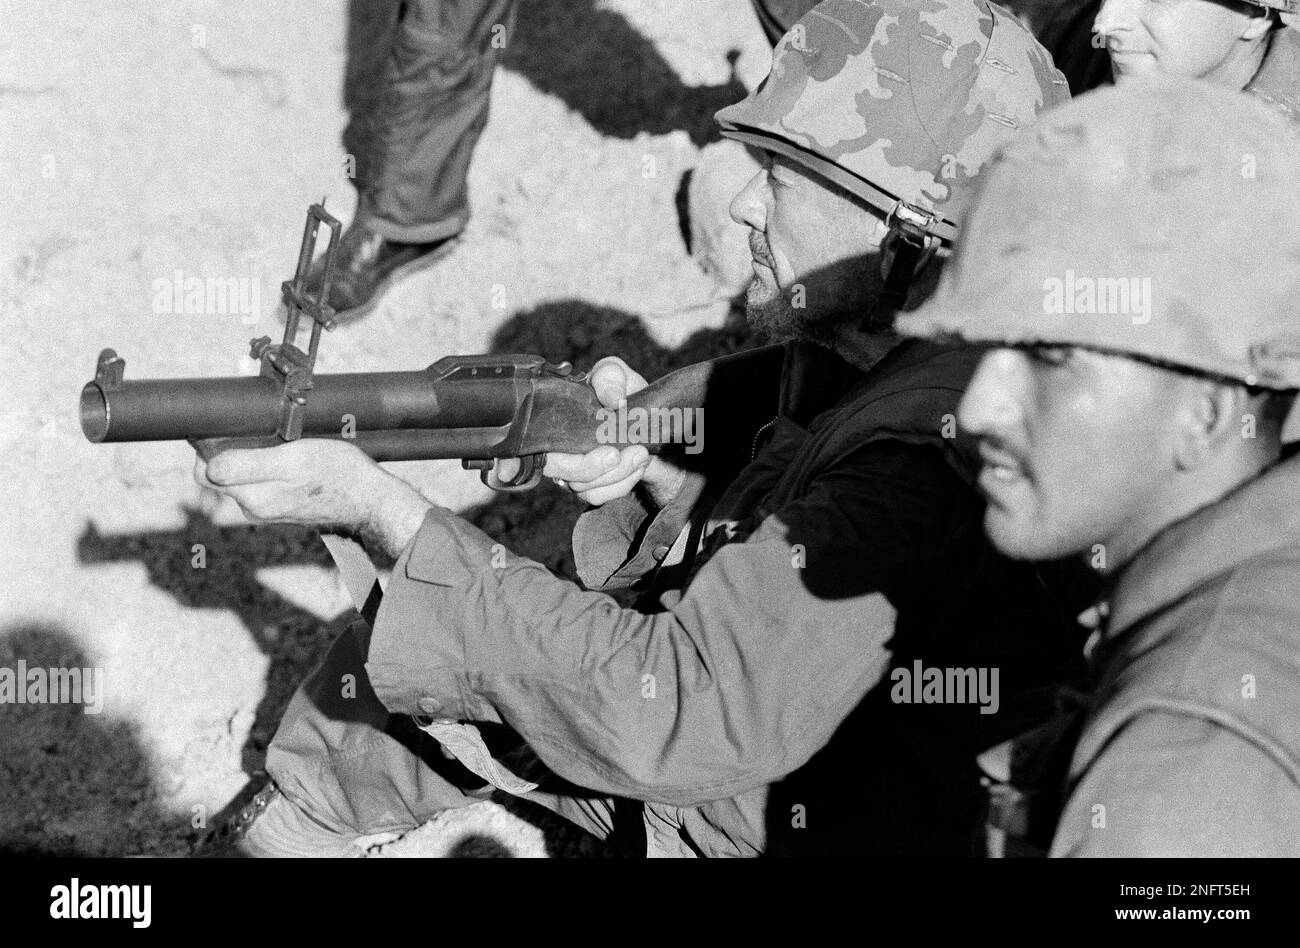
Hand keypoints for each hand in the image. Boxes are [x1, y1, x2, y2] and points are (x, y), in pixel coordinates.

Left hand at [193, 438, 431, 556]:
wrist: (372, 498)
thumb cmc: (338, 474)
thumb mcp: (293, 459)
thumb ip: (248, 464)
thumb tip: (207, 468)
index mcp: (253, 498)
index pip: (206, 473)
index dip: (209, 447)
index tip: (230, 427)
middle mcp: (256, 507)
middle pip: (223, 473)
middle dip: (234, 448)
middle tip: (263, 430)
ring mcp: (270, 507)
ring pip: (245, 475)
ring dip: (255, 454)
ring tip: (283, 442)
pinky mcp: (284, 503)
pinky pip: (263, 479)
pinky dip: (271, 464)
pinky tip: (292, 455)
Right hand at [542, 356, 686, 507]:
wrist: (649, 419)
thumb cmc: (621, 393)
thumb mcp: (616, 374)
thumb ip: (609, 377)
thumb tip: (612, 400)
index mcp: (552, 421)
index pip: (531, 444)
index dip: (526, 460)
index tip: (569, 456)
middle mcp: (556, 449)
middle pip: (558, 470)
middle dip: (589, 467)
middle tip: (616, 453)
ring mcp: (572, 471)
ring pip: (582, 487)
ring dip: (616, 473)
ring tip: (640, 453)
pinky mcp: (591, 487)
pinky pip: (599, 496)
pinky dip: (623, 482)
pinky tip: (638, 465)